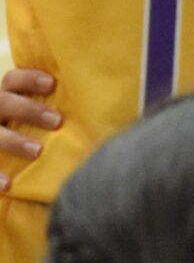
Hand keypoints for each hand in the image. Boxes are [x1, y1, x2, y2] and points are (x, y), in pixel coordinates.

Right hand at [0, 69, 57, 191]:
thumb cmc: (39, 131)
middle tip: (56, 120)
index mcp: (9, 96)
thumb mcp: (45, 117)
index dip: (29, 79)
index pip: (13, 80)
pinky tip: (7, 184)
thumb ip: (64, 109)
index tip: (52, 83)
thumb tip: (114, 106)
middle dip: (28, 109)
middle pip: (2, 102)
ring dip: (14, 141)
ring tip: (37, 151)